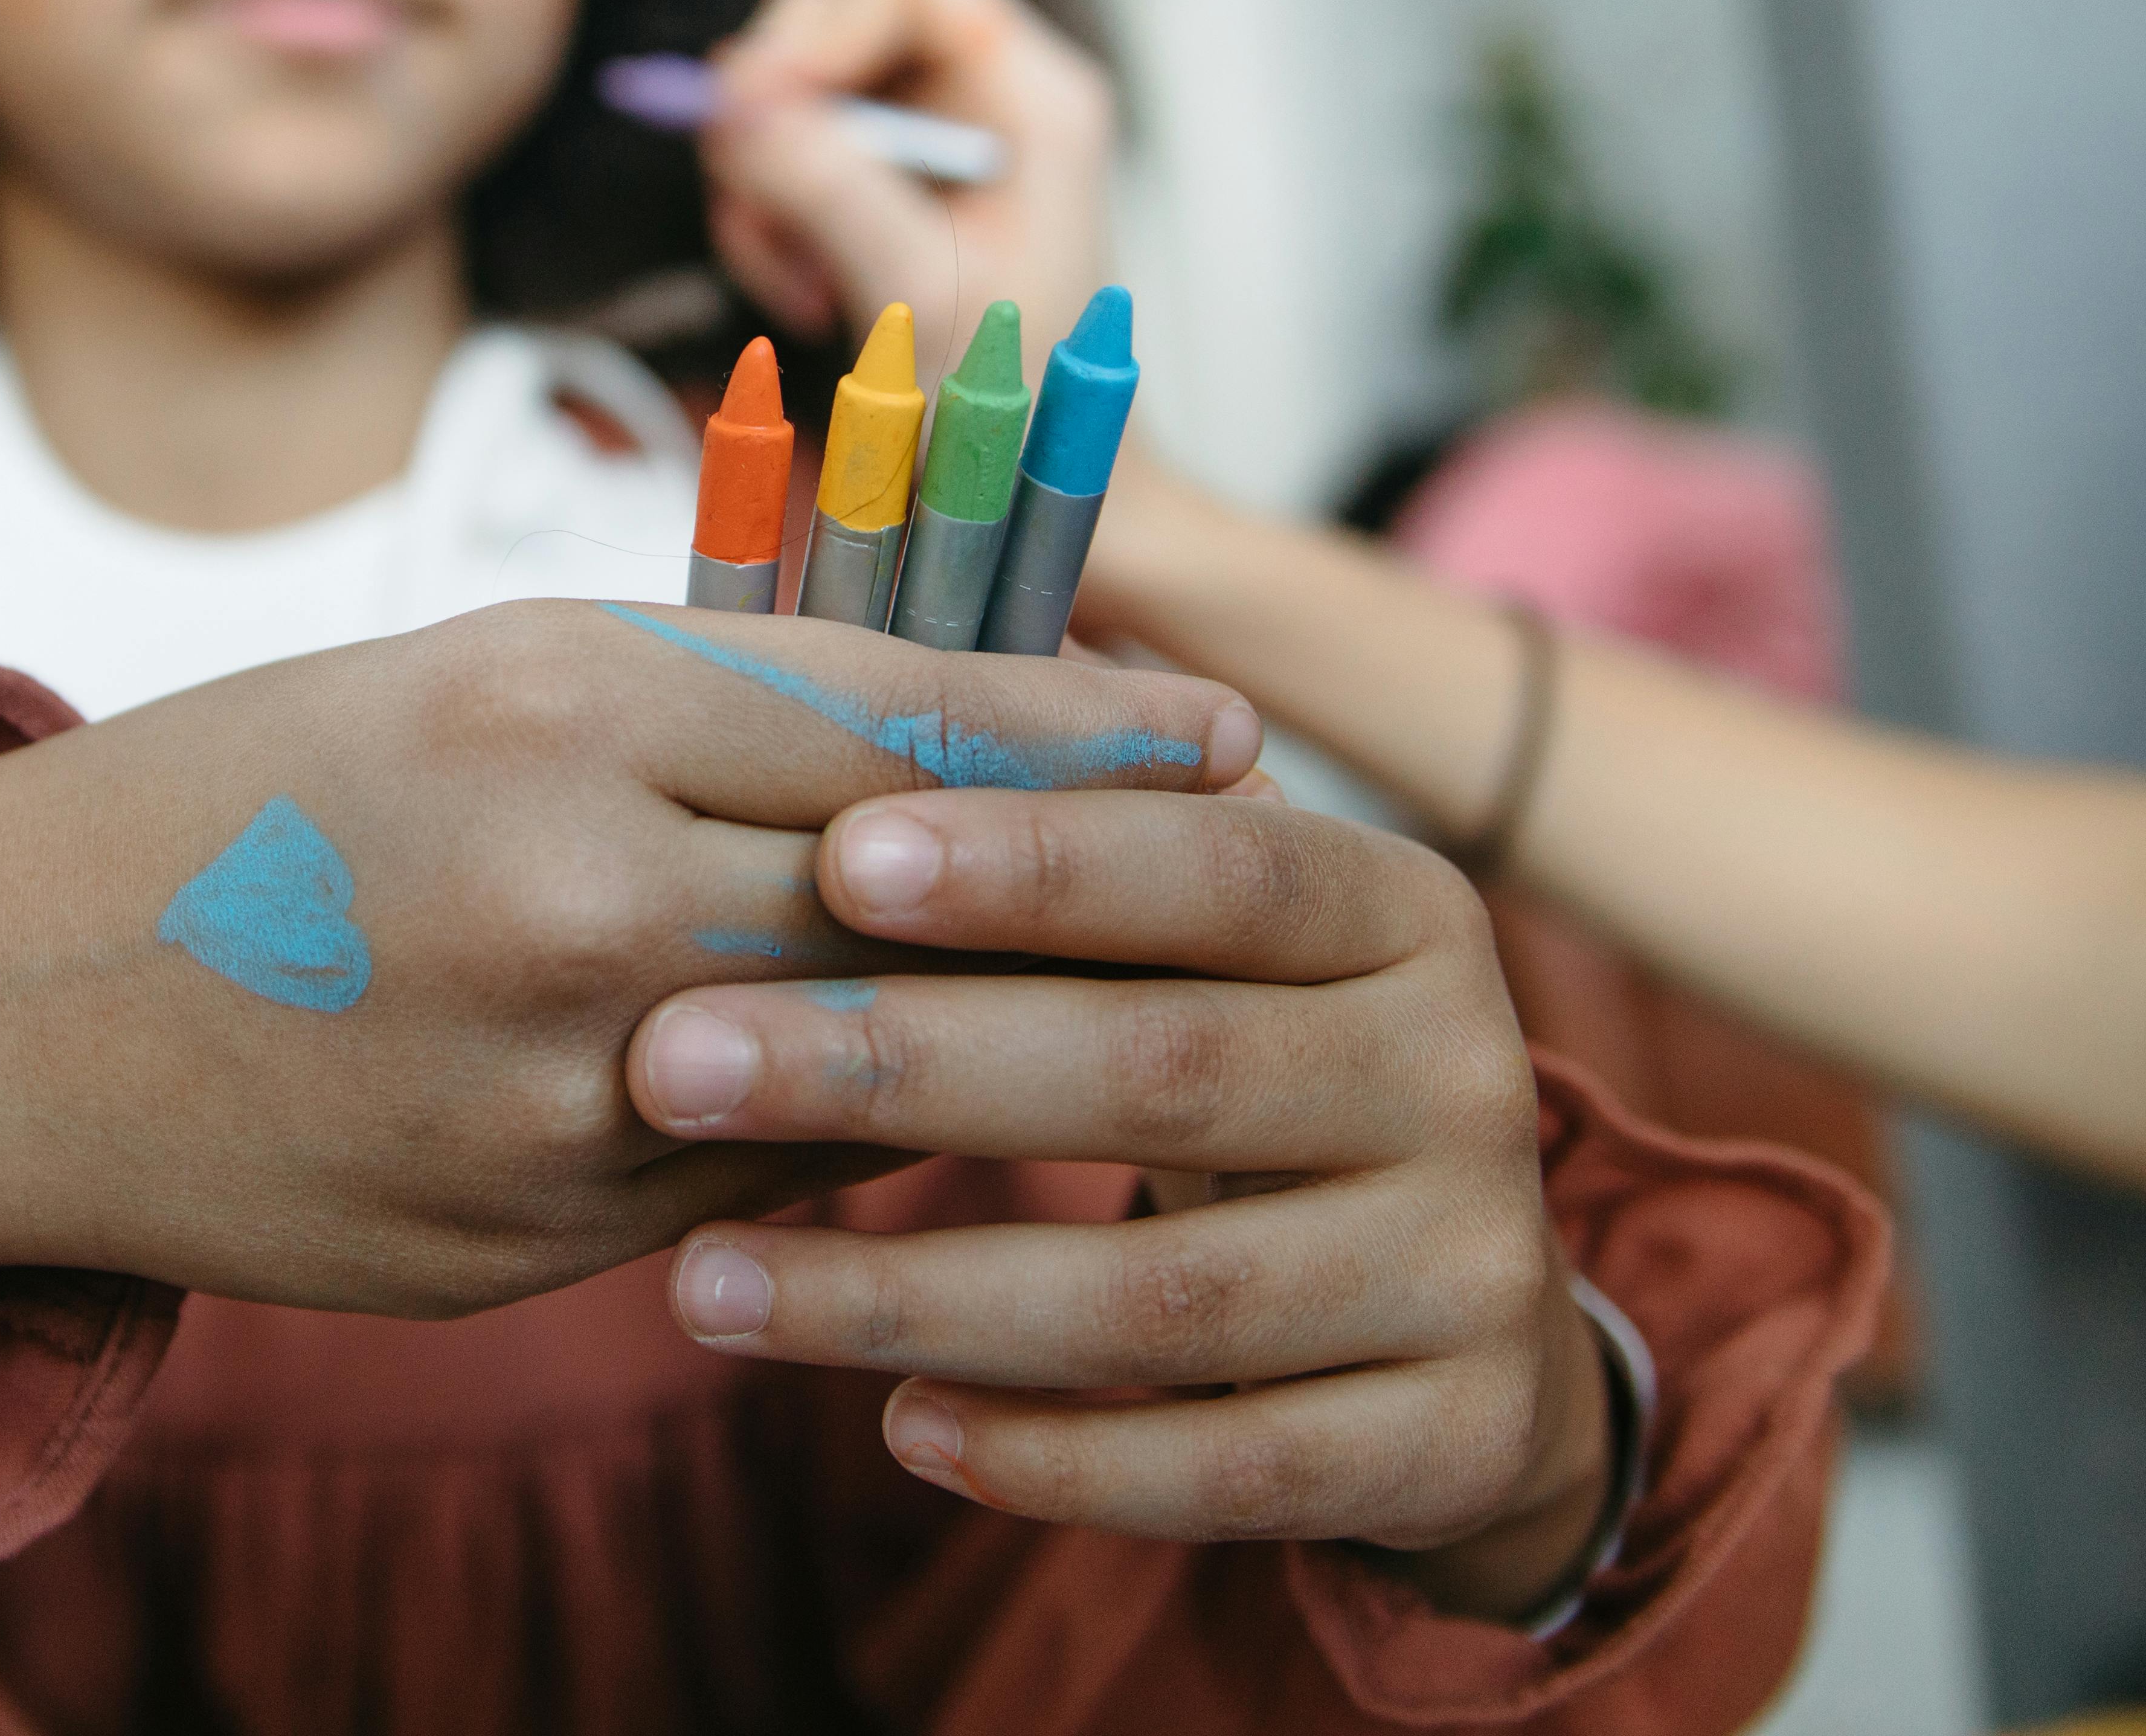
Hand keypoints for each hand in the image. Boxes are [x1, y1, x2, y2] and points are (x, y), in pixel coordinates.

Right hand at [0, 603, 1258, 1315]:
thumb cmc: (246, 794)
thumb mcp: (465, 676)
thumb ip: (699, 713)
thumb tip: (948, 749)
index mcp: (551, 702)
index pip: (897, 717)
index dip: (1085, 729)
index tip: (1226, 737)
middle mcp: (568, 893)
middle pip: (918, 897)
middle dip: (1080, 883)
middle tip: (1216, 860)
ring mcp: (549, 1092)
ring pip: (859, 1060)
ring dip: (967, 1021)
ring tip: (1064, 983)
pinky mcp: (526, 1241)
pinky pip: (745, 1179)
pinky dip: (816, 1128)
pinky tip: (843, 1089)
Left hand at [623, 783, 1615, 1620]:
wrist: (1464, 1311)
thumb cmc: (1250, 1064)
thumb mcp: (1207, 933)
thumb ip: (1075, 823)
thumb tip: (849, 678)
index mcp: (1401, 911)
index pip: (1217, 866)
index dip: (1033, 862)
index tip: (833, 856)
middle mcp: (1467, 1077)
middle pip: (1161, 1069)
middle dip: (900, 1065)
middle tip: (676, 1061)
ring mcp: (1469, 1268)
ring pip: (1163, 1295)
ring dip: (912, 1289)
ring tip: (700, 1283)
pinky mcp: (1450, 1442)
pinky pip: (1224, 1468)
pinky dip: (1049, 1455)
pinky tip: (895, 1424)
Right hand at [699, 0, 1116, 371]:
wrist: (1021, 469)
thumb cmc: (1010, 398)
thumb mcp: (921, 295)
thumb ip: (833, 190)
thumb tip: (732, 108)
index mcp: (1030, 91)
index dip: (823, 22)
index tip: (764, 111)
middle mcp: (979, 84)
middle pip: (827, 9)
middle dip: (777, 113)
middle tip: (765, 213)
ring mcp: (924, 122)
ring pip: (788, 83)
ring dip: (762, 178)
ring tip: (795, 276)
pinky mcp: (880, 166)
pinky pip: (782, 145)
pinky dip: (767, 212)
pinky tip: (802, 285)